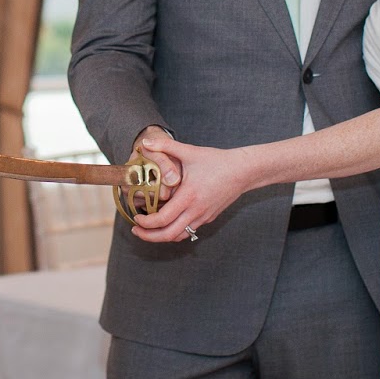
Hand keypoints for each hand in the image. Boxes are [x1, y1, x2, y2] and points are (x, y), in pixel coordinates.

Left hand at [129, 134, 252, 243]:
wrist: (244, 171)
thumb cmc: (217, 160)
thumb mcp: (190, 151)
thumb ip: (166, 146)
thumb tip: (145, 142)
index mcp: (189, 197)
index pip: (162, 219)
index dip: (146, 223)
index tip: (135, 218)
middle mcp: (196, 211)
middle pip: (169, 235)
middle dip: (149, 236)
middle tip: (136, 231)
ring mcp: (203, 217)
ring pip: (179, 236)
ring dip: (162, 237)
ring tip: (148, 230)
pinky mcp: (208, 217)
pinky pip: (189, 230)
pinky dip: (174, 231)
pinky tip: (166, 223)